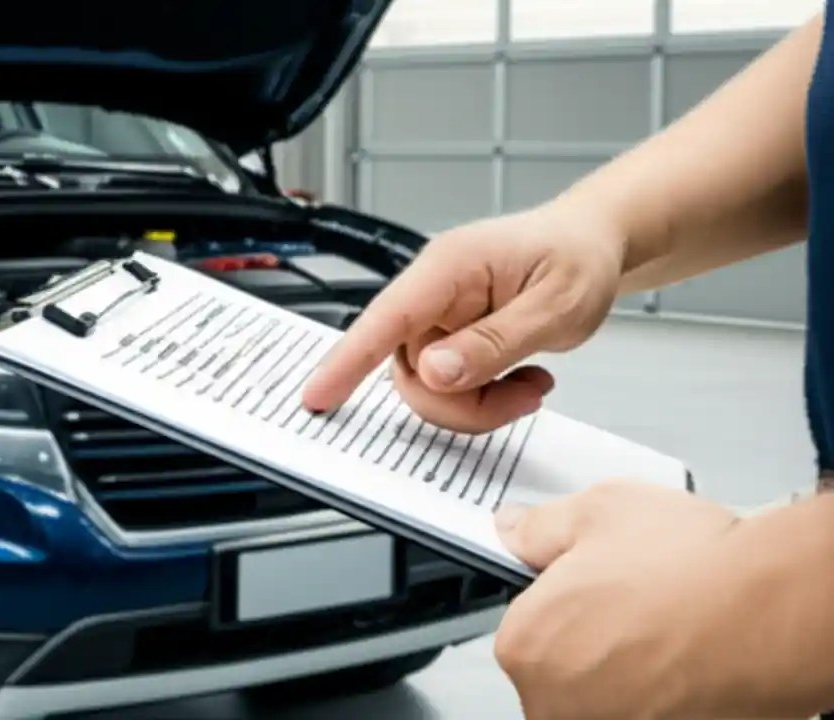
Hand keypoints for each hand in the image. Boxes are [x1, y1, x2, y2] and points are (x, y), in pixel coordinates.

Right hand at [303, 199, 626, 432]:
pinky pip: (446, 386)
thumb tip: (435, 372)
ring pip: (427, 386)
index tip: (318, 396)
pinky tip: (521, 379)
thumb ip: (495, 342)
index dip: (348, 360)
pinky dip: (483, 398)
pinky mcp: (449, 338)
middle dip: (459, 403)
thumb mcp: (556, 305)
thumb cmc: (578, 257)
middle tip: (521, 398)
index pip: (386, 318)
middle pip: (410, 370)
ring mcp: (438, 317)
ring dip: (477, 404)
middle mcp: (433, 292)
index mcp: (450, 267)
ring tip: (530, 384)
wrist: (593, 245)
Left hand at [493, 480, 739, 719]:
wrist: (771, 612)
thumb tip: (513, 531)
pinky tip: (686, 660)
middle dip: (592, 638)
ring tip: (666, 630)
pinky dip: (662, 693)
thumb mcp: (596, 511)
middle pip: (560, 667)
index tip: (592, 588)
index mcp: (525, 645)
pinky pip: (645, 710)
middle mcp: (553, 701)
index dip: (562, 601)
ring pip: (603, 696)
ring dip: (627, 670)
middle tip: (636, 605)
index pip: (526, 627)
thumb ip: (539, 528)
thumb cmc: (692, 568)